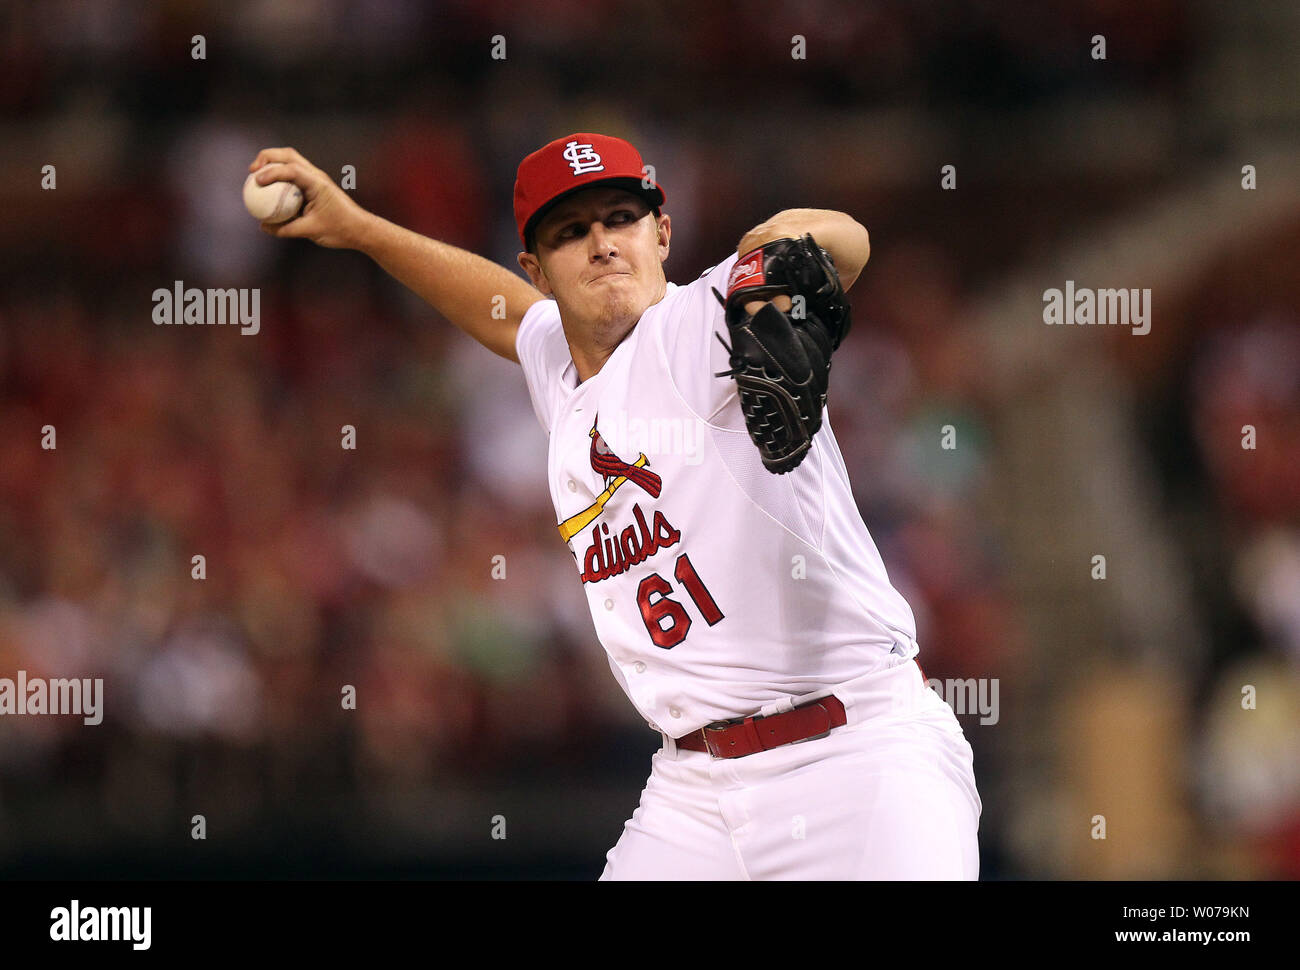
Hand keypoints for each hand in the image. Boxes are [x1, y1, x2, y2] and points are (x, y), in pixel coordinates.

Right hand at [247, 147, 372, 248]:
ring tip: (256, 175)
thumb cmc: (340, 230)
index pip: (291, 169)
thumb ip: (286, 229)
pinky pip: (294, 175)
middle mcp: (316, 176)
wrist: (361, 229)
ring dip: (273, 163)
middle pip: (288, 155)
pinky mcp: (315, 185)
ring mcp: (316, 178)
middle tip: (252, 170)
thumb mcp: (311, 231)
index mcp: (317, 183)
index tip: (256, 181)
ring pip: (291, 161)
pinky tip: (269, 188)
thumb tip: (264, 226)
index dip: (271, 172)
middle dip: (267, 157)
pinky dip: (280, 175)